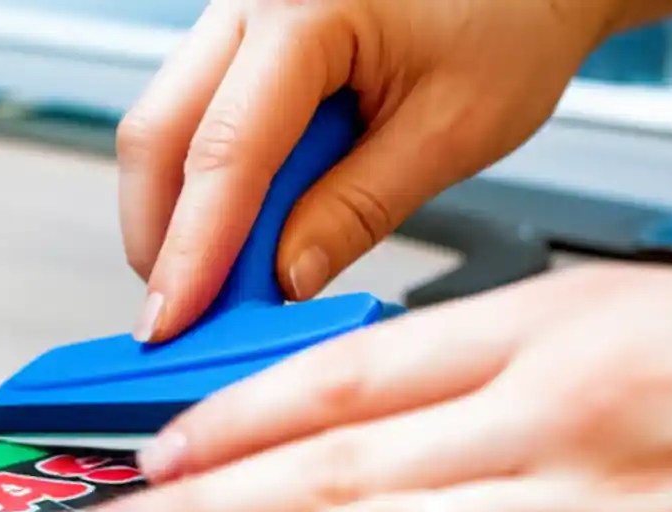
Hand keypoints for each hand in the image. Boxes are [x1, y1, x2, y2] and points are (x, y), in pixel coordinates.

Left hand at [71, 265, 671, 511]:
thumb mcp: (609, 316)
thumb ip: (481, 358)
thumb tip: (354, 406)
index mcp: (538, 329)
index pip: (342, 375)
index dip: (231, 419)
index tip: (156, 453)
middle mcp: (544, 411)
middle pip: (328, 462)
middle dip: (199, 503)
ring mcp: (586, 507)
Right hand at [121, 0, 620, 341]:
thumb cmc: (512, 20)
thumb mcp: (452, 130)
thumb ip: (358, 208)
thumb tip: (283, 277)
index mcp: (309, 9)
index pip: (227, 150)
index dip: (193, 249)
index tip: (176, 321)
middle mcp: (254, 0)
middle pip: (158, 133)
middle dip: (161, 237)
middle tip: (186, 317)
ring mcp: (240, 16)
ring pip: (164, 128)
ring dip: (179, 216)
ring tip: (225, 282)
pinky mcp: (243, 43)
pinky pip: (195, 121)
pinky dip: (205, 188)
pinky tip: (239, 232)